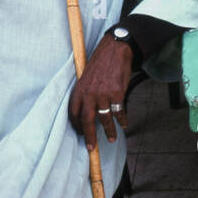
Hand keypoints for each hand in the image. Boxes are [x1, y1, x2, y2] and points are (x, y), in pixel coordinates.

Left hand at [69, 36, 133, 150]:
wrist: (114, 49)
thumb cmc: (100, 63)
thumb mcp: (86, 77)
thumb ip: (84, 93)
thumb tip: (87, 109)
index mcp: (79, 90)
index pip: (73, 113)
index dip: (76, 126)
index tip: (80, 134)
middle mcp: (89, 93)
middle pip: (87, 120)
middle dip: (90, 136)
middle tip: (92, 148)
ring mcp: (103, 94)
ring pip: (105, 119)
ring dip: (109, 131)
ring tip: (112, 138)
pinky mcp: (117, 93)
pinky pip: (119, 112)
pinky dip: (122, 120)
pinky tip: (124, 124)